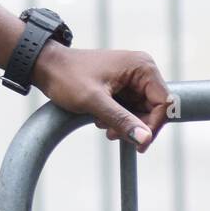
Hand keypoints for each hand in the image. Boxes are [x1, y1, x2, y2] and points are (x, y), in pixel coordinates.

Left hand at [33, 43, 171, 153]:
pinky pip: (129, 108)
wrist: (45, 67)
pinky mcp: (121, 86)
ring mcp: (132, 78)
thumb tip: (145, 139)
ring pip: (141, 111)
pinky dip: (117, 118)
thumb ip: (121, 119)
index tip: (139, 144)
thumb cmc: (67, 77)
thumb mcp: (94, 101)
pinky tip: (100, 120)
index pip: (164, 103)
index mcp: (142, 67)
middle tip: (111, 134)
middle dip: (135, 125)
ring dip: (124, 124)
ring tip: (102, 125)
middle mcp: (141, 71)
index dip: (153, 126)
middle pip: (154, 109)